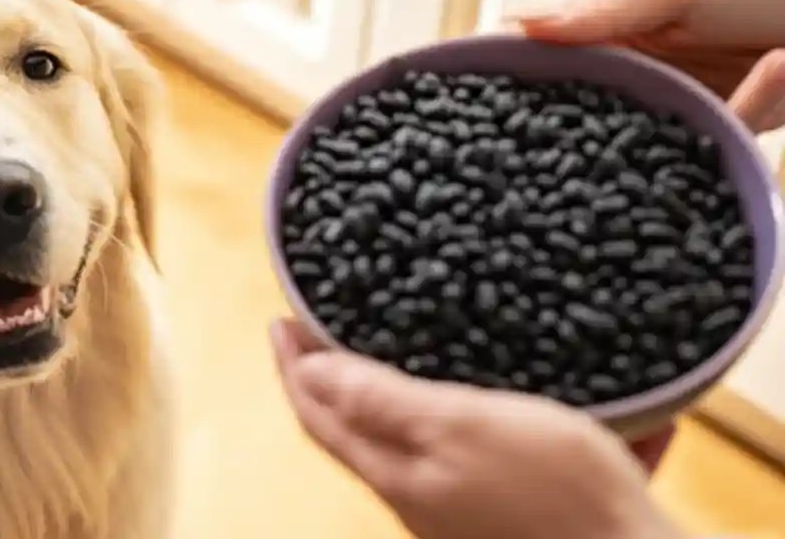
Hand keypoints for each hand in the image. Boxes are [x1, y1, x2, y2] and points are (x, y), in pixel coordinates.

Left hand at [271, 319, 684, 538]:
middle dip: (338, 381)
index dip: (293, 367)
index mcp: (399, 474)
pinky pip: (487, 456)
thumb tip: (308, 370)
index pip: (319, 416)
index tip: (280, 321)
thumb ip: (382, 401)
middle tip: (324, 330)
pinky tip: (516, 398)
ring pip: (418, 444)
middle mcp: (421, 498)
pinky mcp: (512, 513)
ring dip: (403, 398)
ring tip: (406, 350)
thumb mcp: (461, 426)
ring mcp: (465, 510)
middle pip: (358, 434)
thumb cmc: (554, 493)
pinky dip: (489, 420)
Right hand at [509, 0, 784, 131]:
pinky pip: (712, 152)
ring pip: (637, 150)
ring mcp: (676, 113)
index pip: (536, 59)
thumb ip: (604, 6)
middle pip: (575, 117)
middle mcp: (634, 77)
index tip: (477, 102)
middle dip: (567, 134)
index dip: (503, 82)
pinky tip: (780, 63)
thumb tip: (516, 22)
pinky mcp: (723, 142)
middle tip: (559, 141)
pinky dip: (747, 111)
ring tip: (711, 90)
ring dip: (664, 131)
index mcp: (608, 30)